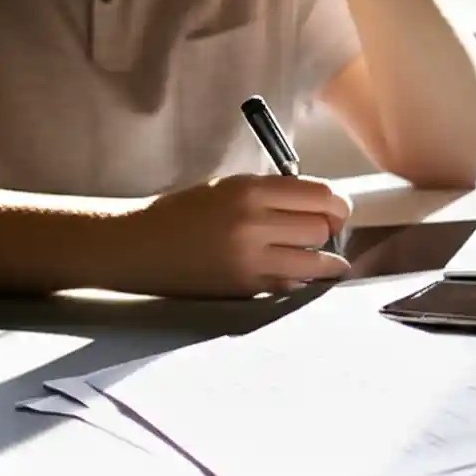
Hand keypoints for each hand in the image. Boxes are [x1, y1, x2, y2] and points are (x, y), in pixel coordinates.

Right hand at [112, 174, 351, 296]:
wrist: (139, 246)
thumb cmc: (183, 211)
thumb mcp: (227, 187)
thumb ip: (272, 193)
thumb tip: (321, 204)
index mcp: (249, 190)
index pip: (319, 195)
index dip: (336, 203)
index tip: (336, 209)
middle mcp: (253, 224)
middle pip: (321, 228)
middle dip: (328, 230)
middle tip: (324, 232)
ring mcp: (250, 260)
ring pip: (315, 262)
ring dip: (323, 260)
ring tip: (323, 259)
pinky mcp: (245, 288)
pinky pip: (292, 284)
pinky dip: (301, 278)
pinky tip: (294, 272)